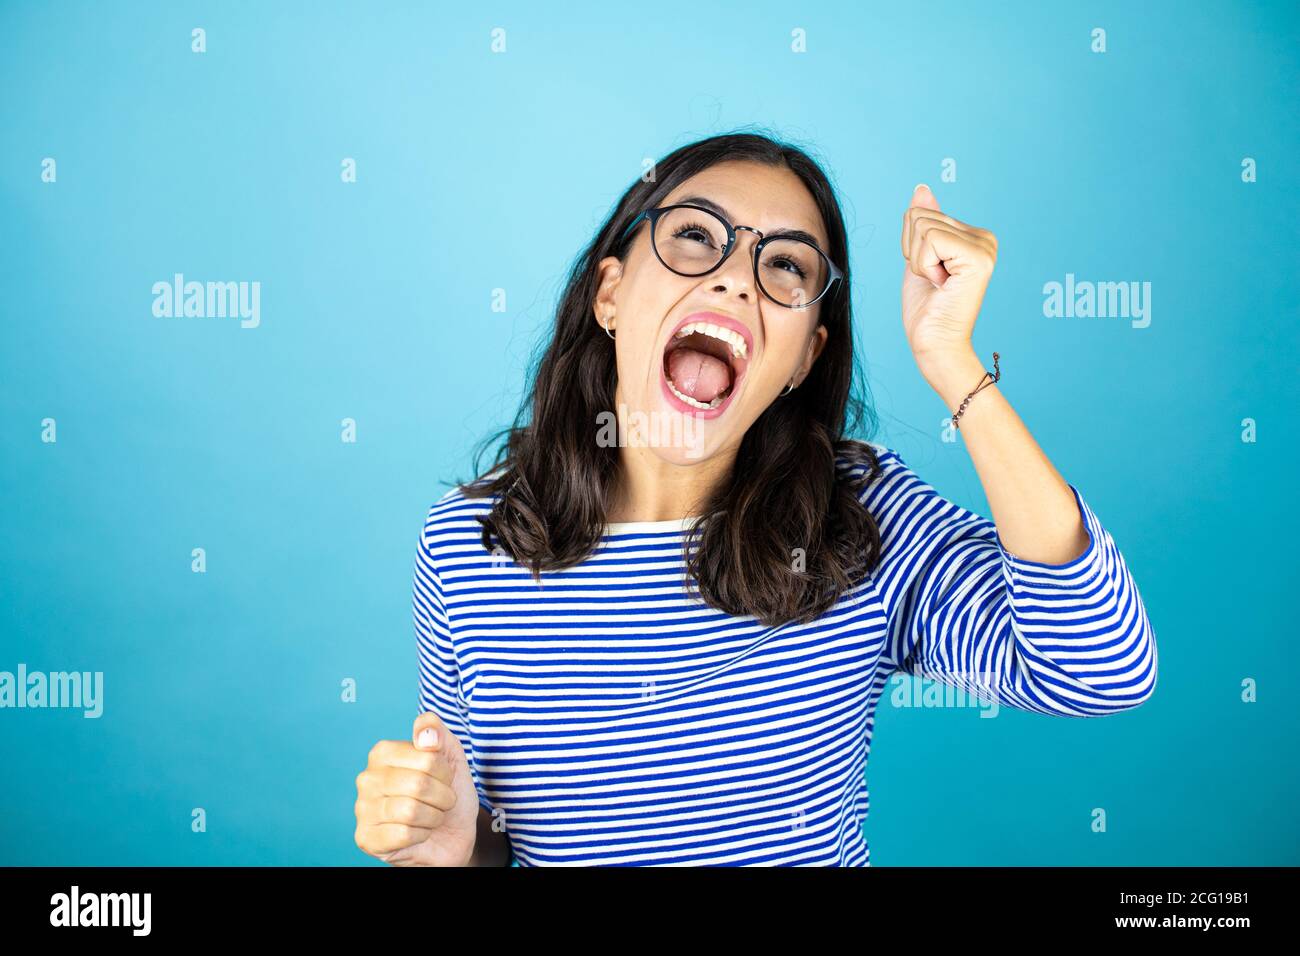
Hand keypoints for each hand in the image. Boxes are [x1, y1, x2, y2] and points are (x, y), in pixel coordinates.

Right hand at [354, 712, 480, 865]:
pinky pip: (403, 834)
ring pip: (411, 811)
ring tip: (430, 817)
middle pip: (419, 785)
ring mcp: (362, 808)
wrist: (452, 835)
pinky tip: (418, 833)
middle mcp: (367, 778)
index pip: (428, 759)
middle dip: (442, 797)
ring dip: (433, 817)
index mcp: (382, 753)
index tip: (444, 779)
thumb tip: (425, 736)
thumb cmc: (447, 792)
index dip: (445, 773)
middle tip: (441, 802)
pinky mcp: (365, 838)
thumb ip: (436, 732)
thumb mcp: (450, 755)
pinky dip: (421, 835)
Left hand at [900, 183, 997, 383]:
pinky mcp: (979, 257)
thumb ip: (923, 224)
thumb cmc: (926, 309)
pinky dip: (924, 265)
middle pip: (920, 216)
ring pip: (923, 226)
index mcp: (973, 236)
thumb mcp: (917, 258)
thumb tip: (922, 188)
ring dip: (918, 261)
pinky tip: (942, 285)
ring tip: (938, 284)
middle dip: (913, 252)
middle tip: (933, 281)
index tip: (930, 273)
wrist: (935, 344)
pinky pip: (930, 239)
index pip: (920, 213)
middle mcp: (985, 237)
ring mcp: (985, 246)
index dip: (910, 246)